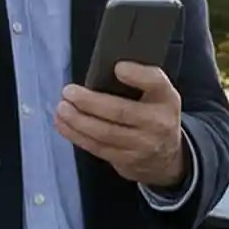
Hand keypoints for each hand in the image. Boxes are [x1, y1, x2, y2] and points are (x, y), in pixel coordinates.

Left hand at [54, 62, 185, 189]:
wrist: (166, 159)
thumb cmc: (155, 115)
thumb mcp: (158, 94)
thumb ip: (140, 79)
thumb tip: (106, 68)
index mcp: (166, 98)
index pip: (156, 83)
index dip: (137, 75)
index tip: (117, 68)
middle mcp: (157, 122)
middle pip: (121, 112)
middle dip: (90, 102)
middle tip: (69, 92)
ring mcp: (142, 145)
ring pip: (105, 133)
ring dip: (78, 121)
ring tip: (62, 108)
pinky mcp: (125, 161)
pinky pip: (97, 147)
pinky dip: (76, 135)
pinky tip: (63, 124)